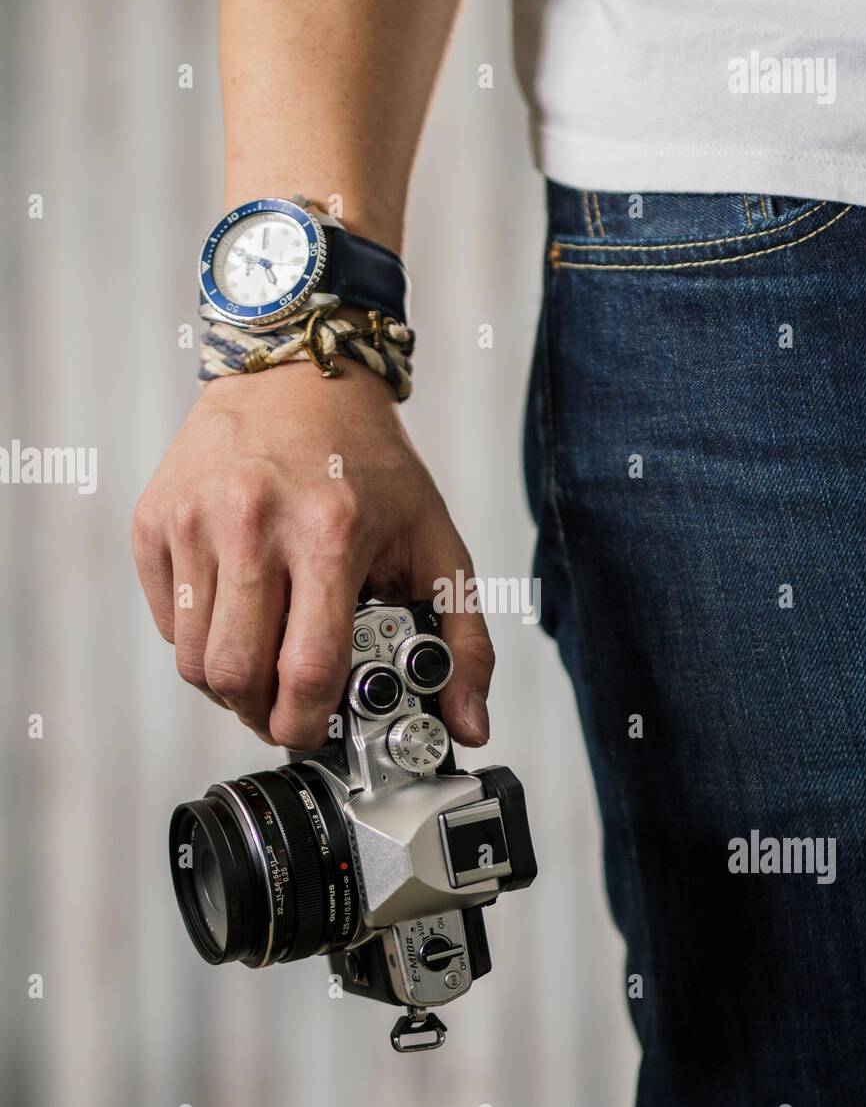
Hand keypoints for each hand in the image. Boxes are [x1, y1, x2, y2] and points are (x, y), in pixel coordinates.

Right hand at [132, 358, 493, 749]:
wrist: (296, 376)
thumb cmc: (369, 463)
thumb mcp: (435, 541)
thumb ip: (465, 640)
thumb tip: (469, 726)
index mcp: (329, 533)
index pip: (306, 669)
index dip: (307, 724)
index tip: (315, 730)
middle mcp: (252, 524)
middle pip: (235, 675)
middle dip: (261, 713)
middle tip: (285, 706)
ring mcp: (192, 521)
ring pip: (192, 660)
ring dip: (227, 685)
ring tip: (263, 663)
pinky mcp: (154, 520)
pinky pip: (167, 622)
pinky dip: (199, 640)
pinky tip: (236, 615)